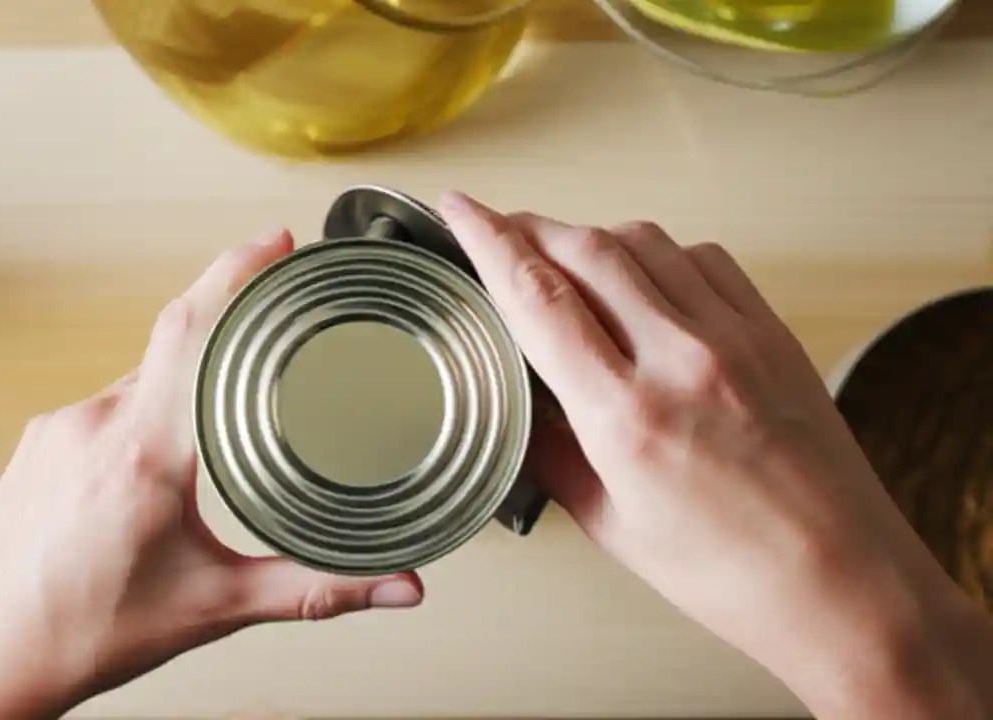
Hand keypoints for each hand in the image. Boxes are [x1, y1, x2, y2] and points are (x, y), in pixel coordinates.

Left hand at [0, 230, 423, 719]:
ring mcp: (54, 433)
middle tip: (272, 330)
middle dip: (227, 336)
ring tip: (221, 414)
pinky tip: (159, 457)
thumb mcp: (214, 606)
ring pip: (137, 380)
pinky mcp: (32, 448)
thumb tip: (393, 585)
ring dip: (182, 386)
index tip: (272, 244)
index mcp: (142, 454)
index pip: (192, 329)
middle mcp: (91, 427)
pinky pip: (102, 406)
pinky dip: (142, 414)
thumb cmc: (79, 636)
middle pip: (172, 345)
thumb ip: (314, 589)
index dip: (236, 272)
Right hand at [438, 193, 992, 718]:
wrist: (843, 581)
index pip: (537, 298)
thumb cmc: (732, 571)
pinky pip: (705, 258)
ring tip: (563, 254)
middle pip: (586, 249)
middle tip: (499, 227)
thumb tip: (517, 405)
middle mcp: (681, 361)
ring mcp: (735, 339)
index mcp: (626, 417)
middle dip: (530, 226)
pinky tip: (643, 274)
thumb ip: (552, 454)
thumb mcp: (611, 524)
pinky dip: (658, 251)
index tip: (458, 208)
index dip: (487, 240)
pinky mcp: (773, 333)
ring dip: (590, 235)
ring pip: (645, 241)